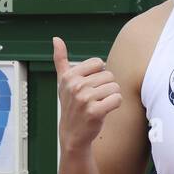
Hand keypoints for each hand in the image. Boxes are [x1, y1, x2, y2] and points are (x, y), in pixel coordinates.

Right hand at [53, 36, 121, 153]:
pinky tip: (104, 111)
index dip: (98, 75)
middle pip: (109, 75)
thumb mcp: (63, 82)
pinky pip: (117, 99)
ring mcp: (84, 98)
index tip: (88, 87)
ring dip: (111, 96)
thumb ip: (60, 59)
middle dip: (106, 87)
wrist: (72, 133)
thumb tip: (56, 39)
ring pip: (115, 87)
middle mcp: (75, 85)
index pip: (99, 63)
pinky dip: (115, 105)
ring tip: (99, 104)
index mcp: (69, 75)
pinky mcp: (94, 111)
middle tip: (94, 99)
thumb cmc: (71, 105)